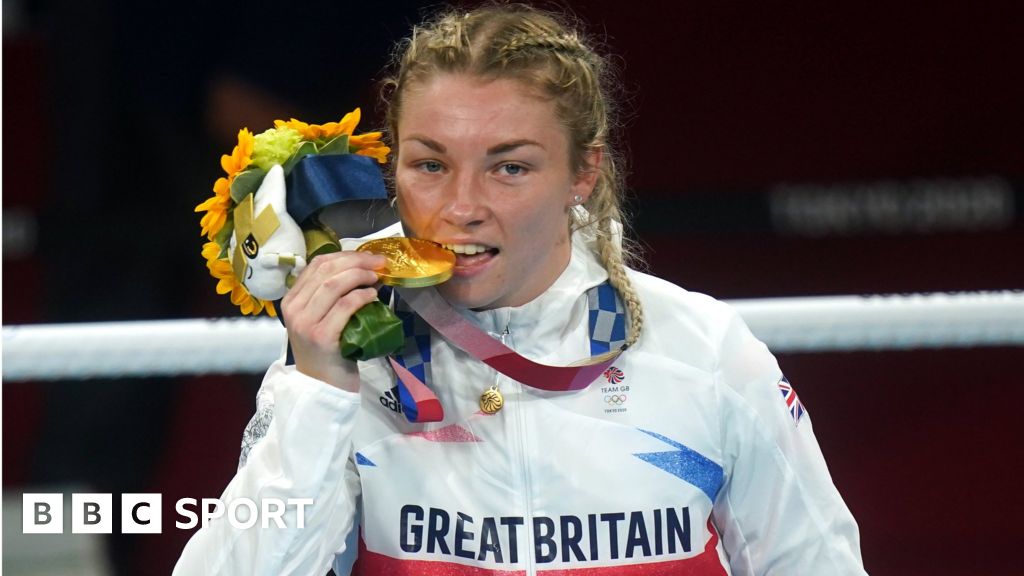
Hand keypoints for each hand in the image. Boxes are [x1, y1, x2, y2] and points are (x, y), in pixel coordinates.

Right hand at [280, 251, 386, 390]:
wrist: (322, 387)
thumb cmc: (327, 350)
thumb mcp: (321, 318)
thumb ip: (331, 295)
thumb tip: (364, 268)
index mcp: (291, 300)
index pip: (317, 264)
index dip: (345, 255)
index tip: (368, 256)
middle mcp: (294, 309)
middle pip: (326, 270)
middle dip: (357, 261)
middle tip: (379, 262)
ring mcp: (306, 324)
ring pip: (333, 285)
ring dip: (360, 276)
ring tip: (377, 277)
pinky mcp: (322, 338)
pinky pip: (344, 306)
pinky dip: (361, 296)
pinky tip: (373, 296)